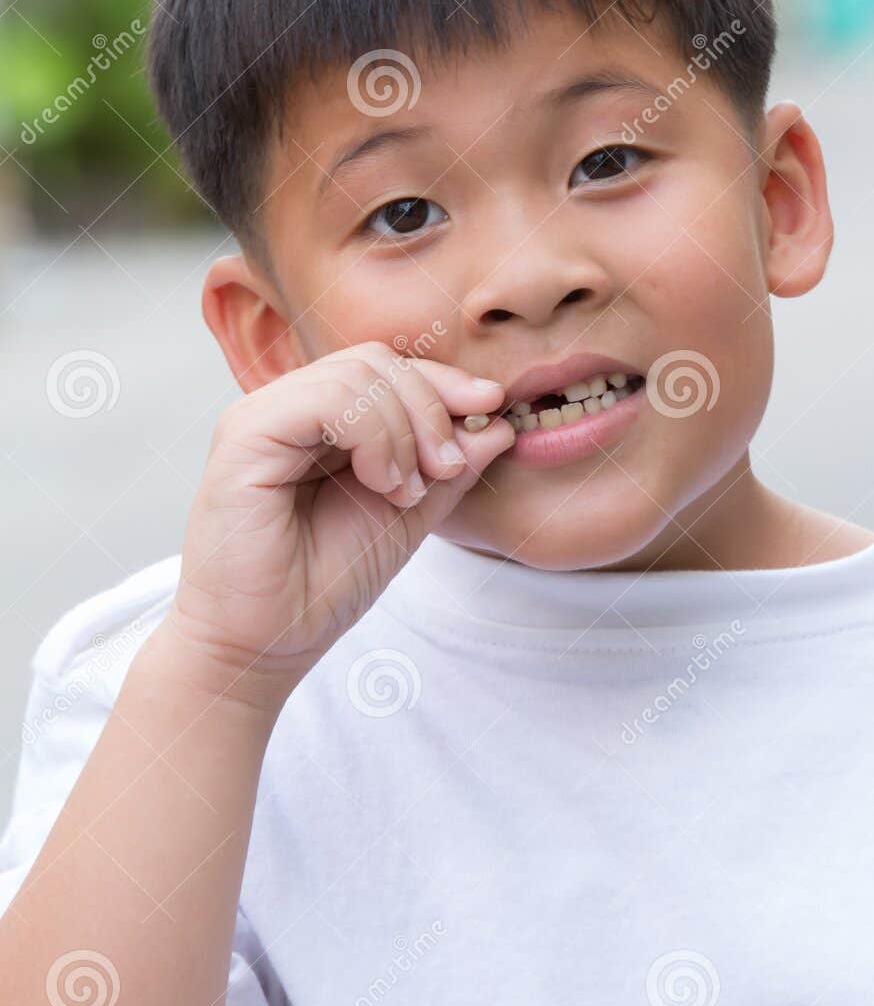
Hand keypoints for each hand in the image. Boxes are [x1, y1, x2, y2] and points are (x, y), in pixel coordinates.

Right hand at [158, 343, 512, 705]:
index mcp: (318, 419)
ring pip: (358, 373)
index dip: (445, 383)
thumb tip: (498, 420)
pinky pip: (326, 399)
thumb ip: (448, 469)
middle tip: (447, 470)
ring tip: (407, 491)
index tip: (492, 410)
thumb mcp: (407, 516)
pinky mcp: (244, 436)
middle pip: (377, 360)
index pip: (389, 368)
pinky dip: (375, 436)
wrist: (266, 645)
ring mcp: (260, 417)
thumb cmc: (322, 586)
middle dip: (432, 409)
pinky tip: (382, 485)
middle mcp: (285, 408)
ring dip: (406, 431)